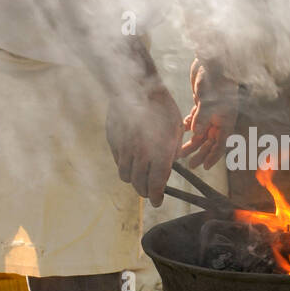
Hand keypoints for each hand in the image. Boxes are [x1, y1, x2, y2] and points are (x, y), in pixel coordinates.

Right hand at [106, 81, 183, 206]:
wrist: (136, 89)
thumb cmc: (162, 107)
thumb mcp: (176, 129)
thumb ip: (172, 151)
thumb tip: (170, 164)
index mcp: (159, 154)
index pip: (157, 185)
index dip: (157, 197)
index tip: (158, 201)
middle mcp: (141, 156)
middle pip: (140, 185)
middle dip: (145, 192)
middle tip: (150, 192)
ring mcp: (125, 150)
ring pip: (126, 176)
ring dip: (134, 180)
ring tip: (140, 177)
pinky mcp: (113, 142)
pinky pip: (118, 162)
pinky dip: (125, 166)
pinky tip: (131, 160)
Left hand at [179, 57, 240, 169]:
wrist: (213, 61)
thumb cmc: (215, 81)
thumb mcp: (208, 101)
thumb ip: (202, 118)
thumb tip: (195, 133)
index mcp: (225, 121)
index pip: (220, 144)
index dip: (213, 157)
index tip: (204, 167)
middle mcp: (219, 119)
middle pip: (209, 141)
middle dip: (199, 152)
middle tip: (189, 163)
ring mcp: (210, 111)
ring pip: (200, 131)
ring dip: (191, 141)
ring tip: (180, 151)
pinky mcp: (201, 103)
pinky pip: (195, 119)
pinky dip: (189, 125)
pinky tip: (181, 129)